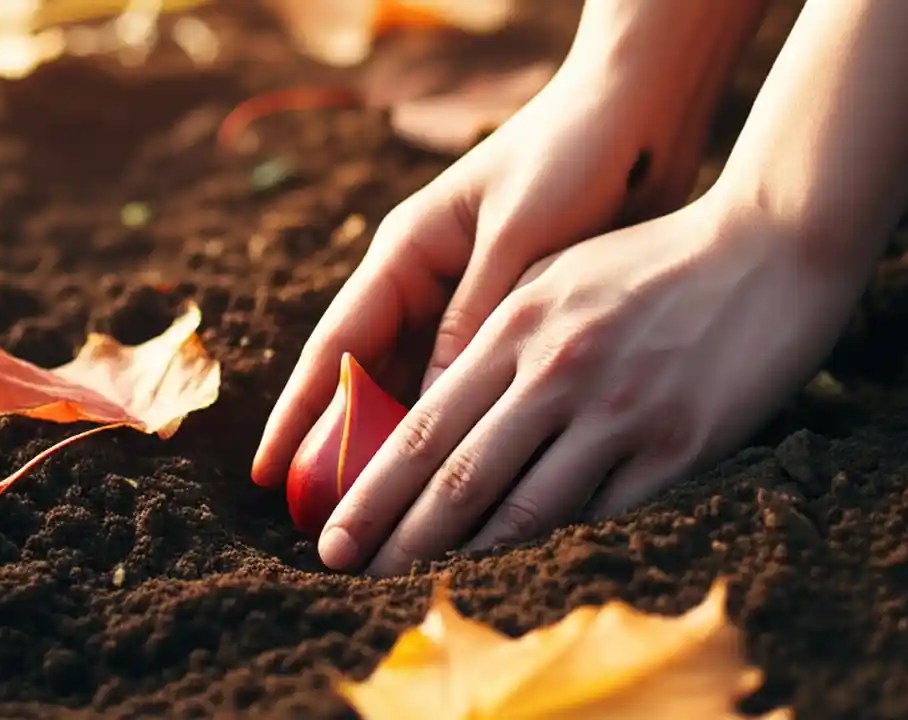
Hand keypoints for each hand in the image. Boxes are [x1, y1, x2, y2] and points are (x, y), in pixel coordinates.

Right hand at [252, 67, 705, 491]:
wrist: (639, 115)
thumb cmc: (573, 156)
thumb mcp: (519, 237)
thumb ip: (474, 319)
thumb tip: (431, 410)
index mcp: (407, 251)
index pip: (336, 345)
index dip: (299, 413)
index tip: (267, 472)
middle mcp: (424, 282)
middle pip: (367, 379)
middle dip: (342, 446)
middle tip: (327, 520)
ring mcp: (463, 301)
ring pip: (415, 387)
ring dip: (399, 446)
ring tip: (383, 515)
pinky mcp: (509, 318)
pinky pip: (468, 383)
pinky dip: (457, 426)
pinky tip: (454, 475)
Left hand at [321, 196, 868, 575]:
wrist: (770, 247)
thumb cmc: (650, 262)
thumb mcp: (555, 277)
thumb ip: (494, 334)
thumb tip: (434, 399)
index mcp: (517, 329)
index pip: (421, 428)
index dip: (370, 491)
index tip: (333, 531)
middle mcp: (557, 373)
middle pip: (457, 477)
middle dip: (395, 536)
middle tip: (349, 573)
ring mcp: (618, 412)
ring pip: (526, 508)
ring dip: (467, 555)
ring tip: (424, 585)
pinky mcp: (679, 445)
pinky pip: (605, 512)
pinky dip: (563, 543)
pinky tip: (527, 567)